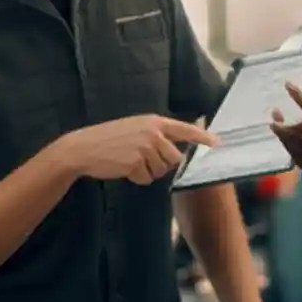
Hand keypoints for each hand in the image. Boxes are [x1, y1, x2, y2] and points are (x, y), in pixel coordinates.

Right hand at [50, 115, 218, 185]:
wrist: (84, 148)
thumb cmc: (109, 140)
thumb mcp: (135, 129)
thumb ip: (156, 136)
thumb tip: (176, 154)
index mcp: (154, 122)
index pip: (185, 129)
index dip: (202, 137)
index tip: (218, 143)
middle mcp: (153, 132)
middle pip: (175, 158)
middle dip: (163, 165)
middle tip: (142, 160)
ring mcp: (145, 147)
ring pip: (161, 170)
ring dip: (147, 171)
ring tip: (129, 161)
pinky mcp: (136, 162)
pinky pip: (147, 179)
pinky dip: (137, 178)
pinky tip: (123, 168)